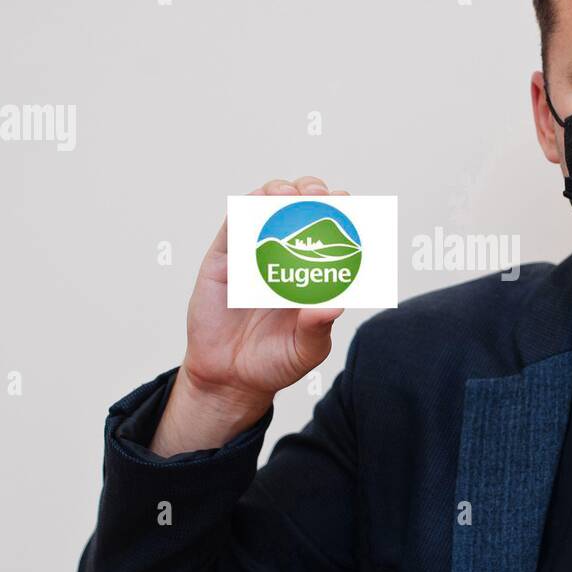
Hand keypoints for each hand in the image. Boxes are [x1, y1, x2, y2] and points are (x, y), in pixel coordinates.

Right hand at [150, 177, 347, 455]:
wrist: (230, 380)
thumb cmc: (275, 362)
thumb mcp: (306, 349)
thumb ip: (318, 328)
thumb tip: (336, 306)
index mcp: (311, 271)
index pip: (329, 229)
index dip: (339, 211)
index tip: (348, 204)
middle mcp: (283, 256)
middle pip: (298, 208)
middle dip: (311, 192)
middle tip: (319, 194)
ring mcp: (251, 255)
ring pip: (264, 208)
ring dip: (277, 192)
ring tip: (287, 193)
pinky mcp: (223, 261)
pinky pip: (232, 227)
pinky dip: (244, 210)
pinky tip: (256, 204)